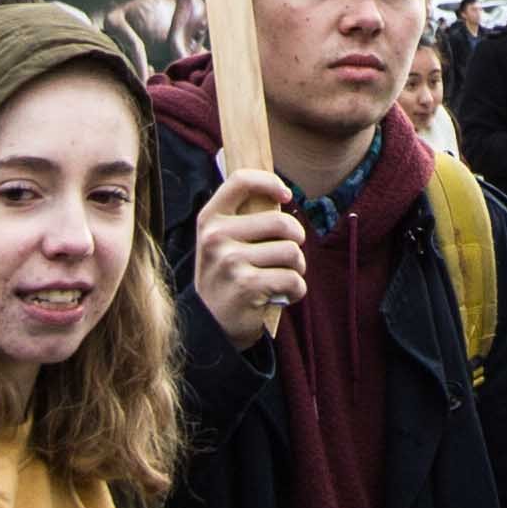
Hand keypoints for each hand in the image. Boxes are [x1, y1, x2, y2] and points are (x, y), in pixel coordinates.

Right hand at [190, 172, 303, 349]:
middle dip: (297, 241)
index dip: (270, 182)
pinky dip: (296, 290)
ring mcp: (230, 261)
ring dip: (297, 268)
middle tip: (289, 255)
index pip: (241, 180)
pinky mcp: (247, 285)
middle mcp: (216, 237)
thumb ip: (242, 218)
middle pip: (282, 223)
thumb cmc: (225, 278)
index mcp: (209, 219)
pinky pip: (293, 279)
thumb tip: (280, 195)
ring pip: (292, 252)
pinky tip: (282, 296)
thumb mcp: (220, 242)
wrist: (210, 326)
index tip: (286, 195)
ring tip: (282, 277)